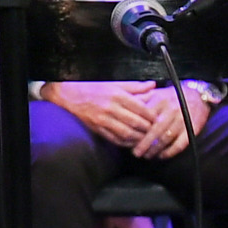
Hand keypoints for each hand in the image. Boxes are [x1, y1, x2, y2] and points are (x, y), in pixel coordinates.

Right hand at [47, 79, 163, 150]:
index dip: (152, 116)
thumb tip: (153, 85)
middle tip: (156, 132)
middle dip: (148, 129)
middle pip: (136, 123)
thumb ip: (135, 86)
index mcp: (117, 95)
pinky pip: (115, 139)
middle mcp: (111, 108)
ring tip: (147, 140)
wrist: (68, 95)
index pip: (141, 109)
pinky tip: (132, 143)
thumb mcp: (114, 84)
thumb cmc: (92, 88)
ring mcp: (103, 120)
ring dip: (139, 138)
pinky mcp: (97, 129)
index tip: (159, 119)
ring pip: (127, 133)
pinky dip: (126, 143)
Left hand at [132, 84, 200, 159]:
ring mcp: (182, 119)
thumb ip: (141, 100)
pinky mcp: (192, 128)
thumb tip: (124, 108)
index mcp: (160, 100)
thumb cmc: (172, 96)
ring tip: (147, 155)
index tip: (128, 138)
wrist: (197, 95)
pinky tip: (162, 155)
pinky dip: (170, 152)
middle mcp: (171, 110)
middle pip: (155, 130)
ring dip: (156, 149)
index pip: (145, 117)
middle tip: (136, 152)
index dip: (137, 129)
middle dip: (144, 143)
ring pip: (167, 138)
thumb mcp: (156, 93)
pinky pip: (180, 143)